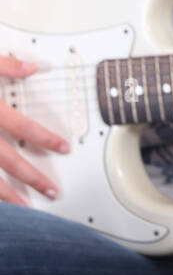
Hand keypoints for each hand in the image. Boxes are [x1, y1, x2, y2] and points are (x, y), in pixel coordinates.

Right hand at [0, 54, 70, 204]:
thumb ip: (5, 65)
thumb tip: (32, 67)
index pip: (22, 128)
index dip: (45, 139)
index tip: (63, 148)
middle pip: (8, 160)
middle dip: (32, 178)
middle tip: (52, 191)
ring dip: (7, 196)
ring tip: (24, 209)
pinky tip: (0, 207)